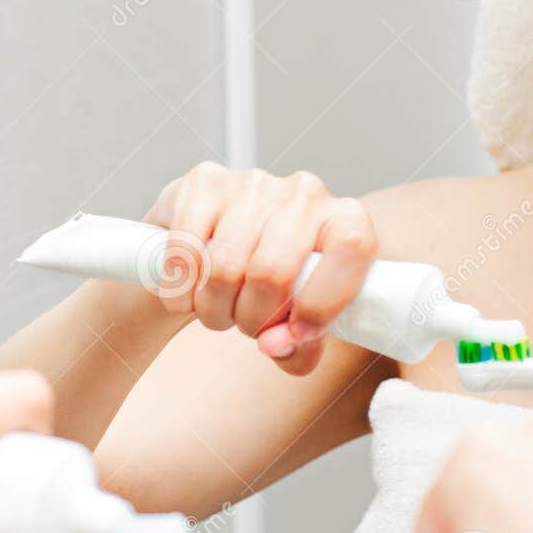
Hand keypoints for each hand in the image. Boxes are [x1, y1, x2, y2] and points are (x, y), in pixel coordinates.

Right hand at [143, 162, 377, 373]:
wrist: (213, 248)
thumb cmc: (268, 290)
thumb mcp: (295, 326)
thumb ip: (298, 349)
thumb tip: (276, 344)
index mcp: (344, 221)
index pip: (352, 249)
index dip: (322, 303)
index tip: (295, 335)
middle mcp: (305, 193)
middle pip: (273, 272)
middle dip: (251, 319)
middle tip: (245, 325)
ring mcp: (254, 183)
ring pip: (225, 269)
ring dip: (214, 310)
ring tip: (218, 310)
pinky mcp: (205, 182)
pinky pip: (186, 252)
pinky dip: (180, 290)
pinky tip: (187, 293)